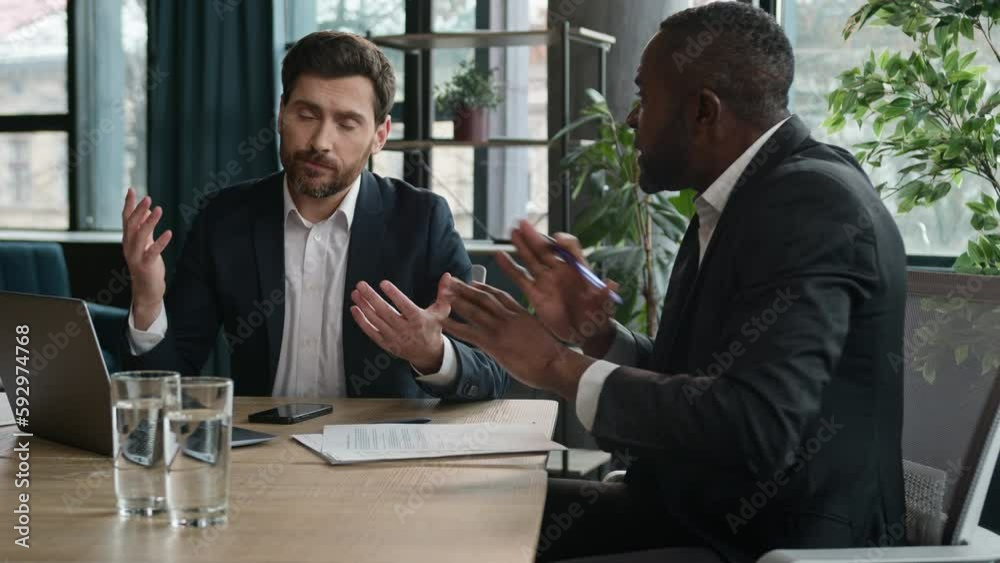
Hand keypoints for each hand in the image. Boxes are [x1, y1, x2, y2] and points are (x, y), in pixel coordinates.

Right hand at [122, 188, 171, 329]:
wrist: (146, 290)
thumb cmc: (147, 265)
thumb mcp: (145, 243)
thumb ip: (145, 227)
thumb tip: (146, 210)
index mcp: (128, 240)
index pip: (126, 219)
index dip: (129, 205)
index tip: (131, 190)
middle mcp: (128, 247)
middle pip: (131, 225)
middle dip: (138, 210)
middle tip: (148, 198)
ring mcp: (135, 257)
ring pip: (140, 236)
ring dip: (149, 222)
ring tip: (158, 209)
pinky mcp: (146, 266)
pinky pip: (152, 252)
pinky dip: (160, 242)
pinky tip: (169, 233)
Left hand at [350, 274, 452, 372]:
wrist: (428, 354)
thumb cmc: (433, 328)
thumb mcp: (441, 312)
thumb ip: (443, 294)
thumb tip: (447, 276)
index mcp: (418, 320)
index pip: (404, 306)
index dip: (394, 295)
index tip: (383, 283)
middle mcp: (405, 329)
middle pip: (385, 312)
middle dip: (371, 298)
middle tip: (361, 285)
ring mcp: (394, 337)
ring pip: (375, 321)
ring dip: (364, 307)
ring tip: (356, 293)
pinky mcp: (386, 343)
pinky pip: (371, 332)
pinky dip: (361, 321)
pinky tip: (355, 309)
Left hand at [441, 278, 593, 400]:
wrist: (556, 363)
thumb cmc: (553, 354)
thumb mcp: (540, 332)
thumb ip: (527, 327)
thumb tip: (521, 332)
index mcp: (521, 312)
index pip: (500, 295)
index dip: (484, 287)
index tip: (474, 282)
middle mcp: (509, 316)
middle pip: (483, 297)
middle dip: (465, 288)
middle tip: (450, 281)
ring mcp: (500, 328)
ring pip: (474, 310)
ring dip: (456, 300)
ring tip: (442, 293)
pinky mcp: (493, 343)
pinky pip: (468, 332)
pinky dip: (454, 325)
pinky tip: (443, 321)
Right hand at [498, 220, 619, 356]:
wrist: (585, 334)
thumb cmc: (597, 317)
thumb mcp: (604, 306)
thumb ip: (605, 295)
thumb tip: (612, 284)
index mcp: (578, 270)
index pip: (571, 249)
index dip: (564, 242)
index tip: (557, 239)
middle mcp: (560, 272)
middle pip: (546, 249)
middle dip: (535, 237)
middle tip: (523, 223)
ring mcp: (546, 281)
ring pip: (531, 259)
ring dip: (522, 245)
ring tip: (513, 232)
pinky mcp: (534, 294)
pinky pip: (520, 278)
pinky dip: (510, 267)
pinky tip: (500, 256)